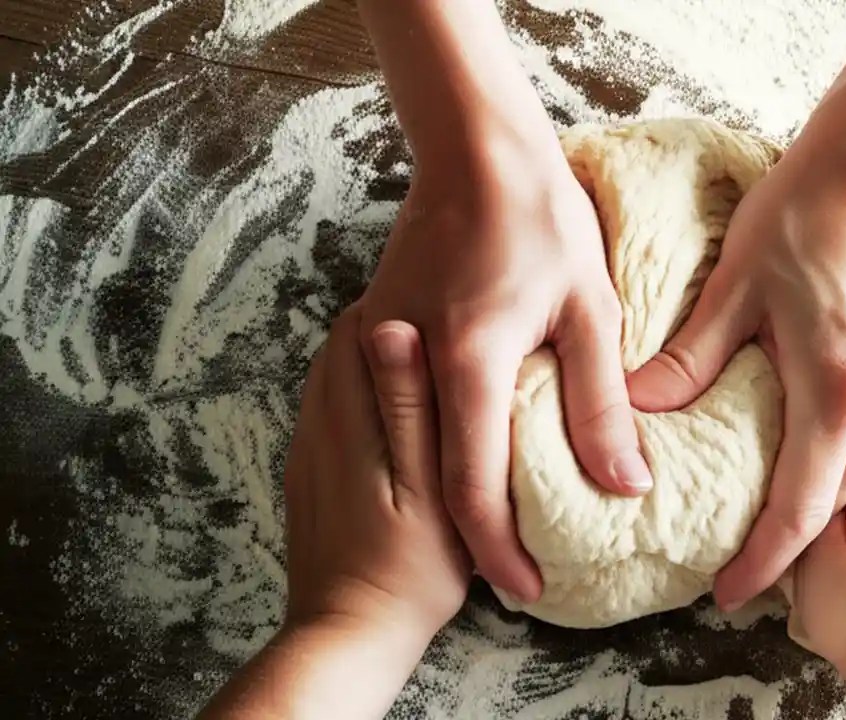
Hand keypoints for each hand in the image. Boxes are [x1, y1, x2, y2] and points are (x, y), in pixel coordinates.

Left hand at [284, 309, 469, 649]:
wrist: (348, 633)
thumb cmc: (408, 567)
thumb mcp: (425, 486)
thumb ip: (407, 406)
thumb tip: (393, 325)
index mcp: (347, 417)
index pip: (361, 326)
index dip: (404, 296)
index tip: (447, 286)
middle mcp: (317, 423)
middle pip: (342, 342)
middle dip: (388, 316)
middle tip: (444, 309)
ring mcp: (309, 448)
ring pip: (335, 372)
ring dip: (374, 352)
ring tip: (431, 349)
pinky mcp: (311, 472)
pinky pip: (332, 407)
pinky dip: (363, 388)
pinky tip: (399, 405)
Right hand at [360, 154, 650, 603]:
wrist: (475, 149)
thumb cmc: (540, 219)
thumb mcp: (590, 310)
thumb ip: (600, 402)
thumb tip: (625, 483)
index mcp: (469, 362)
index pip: (473, 486)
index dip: (498, 549)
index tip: (526, 588)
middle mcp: (410, 361)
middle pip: (429, 480)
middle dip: (467, 538)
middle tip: (507, 574)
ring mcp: (381, 343)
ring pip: (406, 448)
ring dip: (442, 497)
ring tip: (487, 532)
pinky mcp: (376, 326)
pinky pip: (395, 409)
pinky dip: (424, 448)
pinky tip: (455, 461)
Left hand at [628, 133, 845, 608]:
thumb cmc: (805, 213)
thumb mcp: (735, 288)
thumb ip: (688, 361)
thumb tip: (635, 412)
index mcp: (839, 391)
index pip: (799, 511)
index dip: (762, 560)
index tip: (729, 592)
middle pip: (841, 496)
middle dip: (793, 532)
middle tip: (747, 549)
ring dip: (828, 489)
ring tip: (781, 499)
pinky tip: (827, 440)